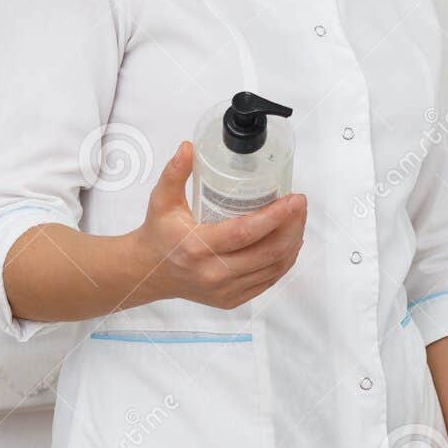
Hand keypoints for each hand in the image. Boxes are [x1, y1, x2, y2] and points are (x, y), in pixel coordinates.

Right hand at [130, 140, 306, 309]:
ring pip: (273, 268)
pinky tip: (289, 243)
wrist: (148, 271)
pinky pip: (268, 281)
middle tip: (299, 205)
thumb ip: (175, 173)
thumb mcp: (161, 200)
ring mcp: (225, 290)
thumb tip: (189, 148)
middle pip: (268, 252)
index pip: (245, 233)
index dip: (275, 216)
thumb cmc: (159, 234)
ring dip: (292, 243)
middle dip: (292, 227)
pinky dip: (284, 262)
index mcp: (197, 247)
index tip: (293, 200)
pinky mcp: (232, 299)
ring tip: (298, 220)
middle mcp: (213, 273)